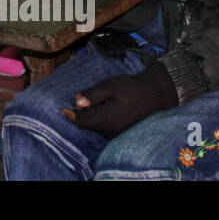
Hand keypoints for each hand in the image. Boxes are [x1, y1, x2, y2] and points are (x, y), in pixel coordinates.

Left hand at [59, 63, 178, 137]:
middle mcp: (110, 130)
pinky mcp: (120, 133)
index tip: (62, 109)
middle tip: (84, 98)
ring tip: (101, 101)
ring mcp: (116, 134)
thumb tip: (77, 102)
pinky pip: (104, 128)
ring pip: (96, 126)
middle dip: (82, 113)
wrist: (156, 96)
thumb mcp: (111, 86)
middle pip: (88, 124)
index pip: (82, 121)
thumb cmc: (132, 88)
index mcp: (106, 118)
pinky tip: (107, 107)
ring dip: (92, 115)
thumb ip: (93, 95)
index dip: (71, 115)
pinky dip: (100, 118)